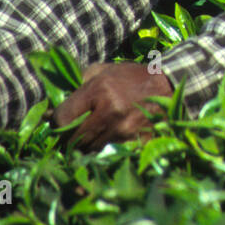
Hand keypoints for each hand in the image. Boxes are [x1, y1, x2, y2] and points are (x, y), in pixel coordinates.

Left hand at [54, 62, 172, 149]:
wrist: (169, 86)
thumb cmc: (133, 77)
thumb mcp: (105, 70)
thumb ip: (79, 82)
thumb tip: (55, 104)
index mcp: (99, 90)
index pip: (63, 118)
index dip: (58, 122)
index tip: (60, 121)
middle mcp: (110, 113)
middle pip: (74, 139)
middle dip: (70, 137)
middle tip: (72, 133)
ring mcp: (123, 131)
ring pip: (90, 150)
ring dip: (87, 146)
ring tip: (91, 136)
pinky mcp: (134, 144)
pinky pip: (109, 154)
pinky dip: (105, 150)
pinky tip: (107, 141)